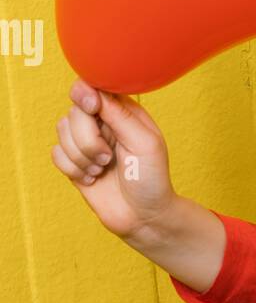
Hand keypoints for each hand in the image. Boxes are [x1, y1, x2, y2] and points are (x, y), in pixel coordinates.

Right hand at [51, 78, 178, 241]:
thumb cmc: (152, 179)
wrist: (143, 217)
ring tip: (103, 169)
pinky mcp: (74, 161)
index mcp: (123, 111)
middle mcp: (103, 122)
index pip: (94, 86)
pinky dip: (72, 168)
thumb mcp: (145, 144)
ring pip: (61, 130)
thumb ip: (120, 116)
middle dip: (87, 138)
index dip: (85, 93)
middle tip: (107, 157)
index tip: (91, 108)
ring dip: (81, 155)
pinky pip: (56, 153)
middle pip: (75, 111)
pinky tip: (92, 178)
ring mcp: (87, 141)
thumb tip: (95, 92)